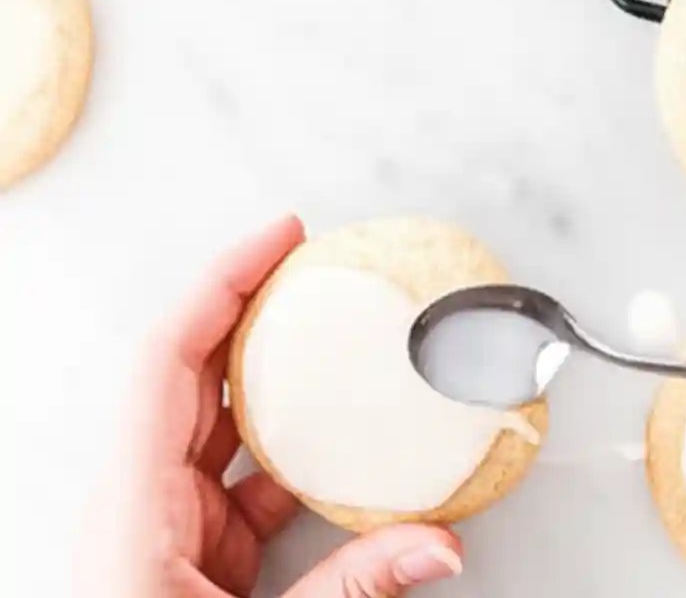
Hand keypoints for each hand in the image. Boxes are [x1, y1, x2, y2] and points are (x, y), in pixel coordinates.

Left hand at [94, 216, 462, 596]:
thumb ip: (351, 591)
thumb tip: (440, 545)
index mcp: (129, 512)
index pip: (165, 364)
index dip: (220, 287)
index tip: (278, 239)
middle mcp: (136, 506)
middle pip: (189, 377)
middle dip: (253, 313)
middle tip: (316, 269)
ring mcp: (161, 530)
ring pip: (218, 427)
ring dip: (276, 382)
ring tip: (336, 342)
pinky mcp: (190, 558)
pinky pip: (242, 482)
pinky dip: (291, 456)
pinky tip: (341, 446)